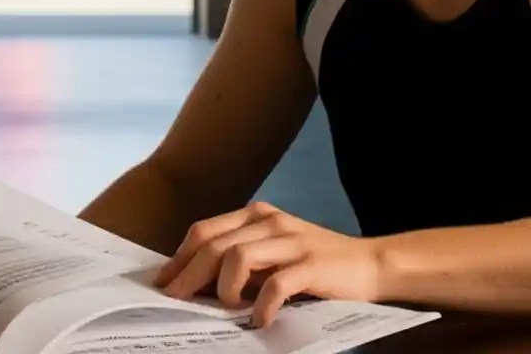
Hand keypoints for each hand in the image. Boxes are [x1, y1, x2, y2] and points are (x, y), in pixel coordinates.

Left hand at [153, 202, 383, 327]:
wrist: (372, 264)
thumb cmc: (316, 264)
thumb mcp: (273, 252)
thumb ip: (239, 259)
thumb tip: (195, 282)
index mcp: (255, 215)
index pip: (204, 231)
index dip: (180, 257)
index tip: (163, 280)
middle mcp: (269, 222)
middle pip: (213, 245)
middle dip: (189, 275)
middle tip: (175, 299)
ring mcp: (290, 241)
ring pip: (236, 258)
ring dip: (224, 288)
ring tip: (228, 308)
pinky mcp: (311, 265)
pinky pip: (275, 284)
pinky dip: (261, 305)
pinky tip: (259, 320)